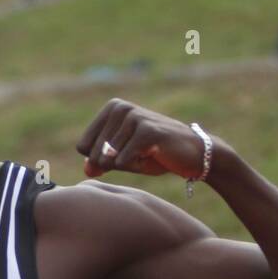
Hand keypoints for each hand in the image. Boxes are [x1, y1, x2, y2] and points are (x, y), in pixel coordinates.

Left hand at [76, 98, 208, 179]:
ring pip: (109, 159)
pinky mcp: (146, 130)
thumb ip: (100, 162)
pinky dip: (137, 167)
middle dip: (115, 164)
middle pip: (94, 154)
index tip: (126, 152)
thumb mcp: (122, 159)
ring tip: (148, 153)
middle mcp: (119, 108)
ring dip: (129, 165)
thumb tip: (87, 170)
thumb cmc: (155, 155)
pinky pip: (123, 162)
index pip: (83, 147)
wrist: (194, 154)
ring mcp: (133, 116)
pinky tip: (154, 155)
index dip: (102, 160)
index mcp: (111, 109)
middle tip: (139, 154)